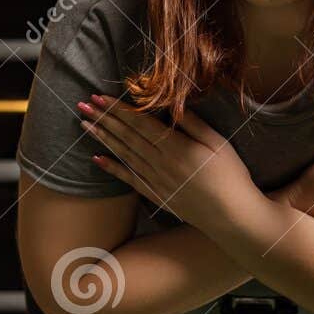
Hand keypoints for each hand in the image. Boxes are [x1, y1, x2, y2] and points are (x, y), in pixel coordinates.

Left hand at [77, 94, 256, 234]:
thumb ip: (194, 124)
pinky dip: (112, 168)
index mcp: (175, 146)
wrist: (231, 216)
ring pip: (123, 154)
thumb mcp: (218, 143)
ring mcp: (156, 180)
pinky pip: (129, 179)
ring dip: (102, 138)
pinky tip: (97, 159)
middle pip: (126, 136)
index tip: (99, 97)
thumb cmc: (230, 176)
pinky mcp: (156, 194)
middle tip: (82, 105)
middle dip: (103, 118)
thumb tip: (174, 105)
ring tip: (84, 125)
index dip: (117, 109)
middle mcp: (160, 162)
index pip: (139, 122)